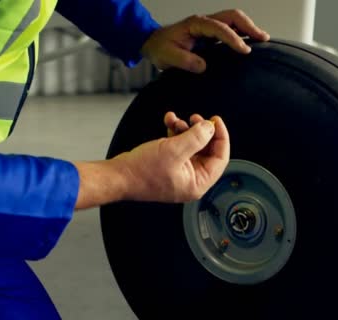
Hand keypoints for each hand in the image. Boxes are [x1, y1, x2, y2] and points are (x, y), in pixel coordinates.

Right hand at [109, 112, 229, 202]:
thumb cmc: (142, 171)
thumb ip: (196, 138)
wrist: (117, 176)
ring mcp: (180, 172)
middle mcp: (191, 180)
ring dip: (185, 129)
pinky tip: (168, 121)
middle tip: (195, 117)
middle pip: (207, 150)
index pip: (220, 158)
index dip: (221, 137)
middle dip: (200, 131)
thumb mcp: (173, 150)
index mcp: (197, 183)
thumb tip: (211, 127)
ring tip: (175, 119)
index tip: (215, 120)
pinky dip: (175, 133)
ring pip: (192, 145)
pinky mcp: (169, 165)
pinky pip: (179, 146)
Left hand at [140, 9, 269, 72]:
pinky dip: (244, 33)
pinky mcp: (212, 34)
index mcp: (196, 24)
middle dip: (249, 26)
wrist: (154, 43)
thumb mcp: (167, 57)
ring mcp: (210, 26)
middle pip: (232, 16)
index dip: (233, 38)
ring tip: (263, 40)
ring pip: (234, 20)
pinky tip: (252, 43)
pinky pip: (232, 29)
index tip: (244, 50)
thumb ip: (184, 61)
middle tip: (263, 39)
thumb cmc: (161, 48)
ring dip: (249, 28)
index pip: (219, 28)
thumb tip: (203, 66)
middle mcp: (205, 22)